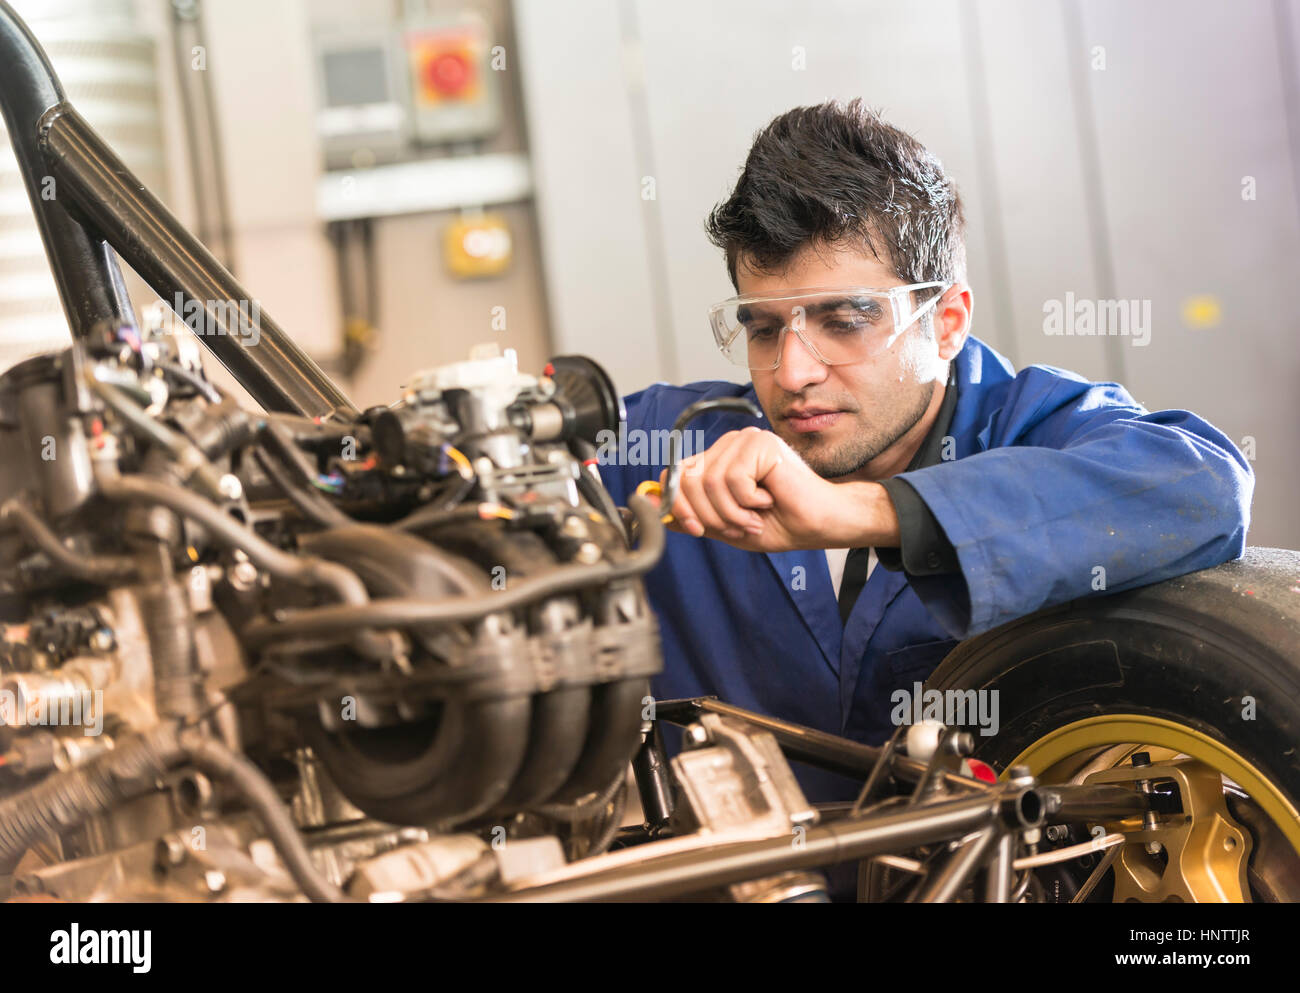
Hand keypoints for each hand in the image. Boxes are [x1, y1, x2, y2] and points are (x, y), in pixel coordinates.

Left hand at [654, 427, 900, 551]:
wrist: (819, 525)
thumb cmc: (780, 523)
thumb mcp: (724, 525)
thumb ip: (690, 515)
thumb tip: (650, 506)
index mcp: (718, 460)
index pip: (675, 475)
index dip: (678, 506)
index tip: (697, 530)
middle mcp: (728, 446)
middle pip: (687, 479)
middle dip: (707, 514)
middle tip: (737, 526)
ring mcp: (744, 440)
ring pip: (709, 482)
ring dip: (731, 512)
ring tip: (754, 517)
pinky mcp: (760, 443)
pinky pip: (732, 478)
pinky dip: (747, 501)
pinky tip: (768, 500)